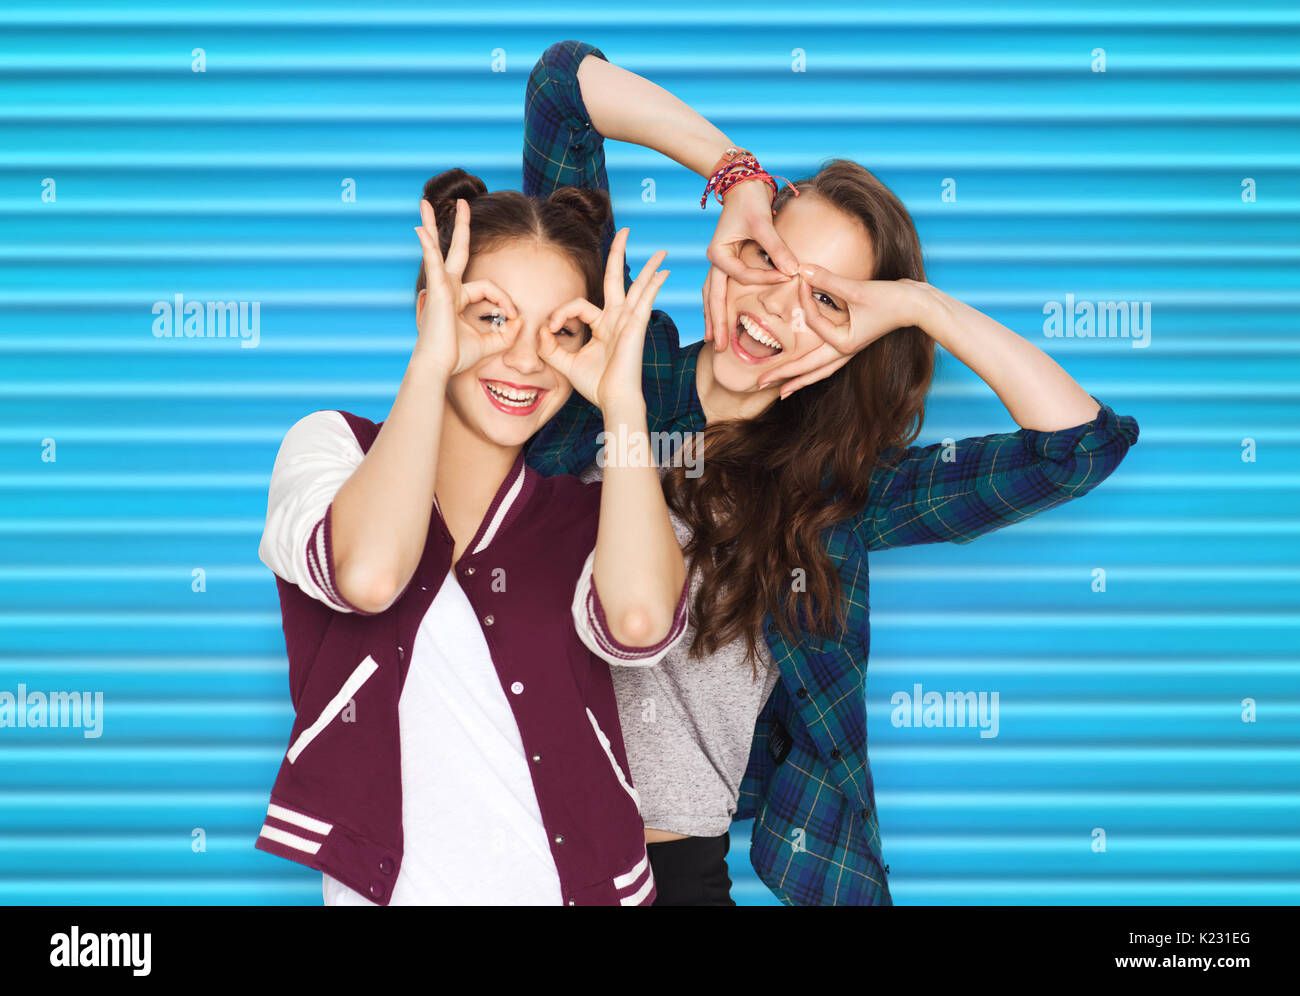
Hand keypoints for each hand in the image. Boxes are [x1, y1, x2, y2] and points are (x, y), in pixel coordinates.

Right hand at [412, 198, 518, 378]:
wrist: (438, 366)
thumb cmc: (457, 357)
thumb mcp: (490, 344)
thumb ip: (506, 334)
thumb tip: (522, 323)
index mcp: (458, 298)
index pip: (488, 288)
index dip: (504, 300)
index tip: (512, 318)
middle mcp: (447, 288)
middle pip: (455, 251)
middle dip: (460, 227)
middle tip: (461, 203)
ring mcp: (439, 287)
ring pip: (438, 249)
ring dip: (433, 224)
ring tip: (425, 202)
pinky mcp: (435, 290)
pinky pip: (432, 262)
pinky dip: (427, 246)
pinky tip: (420, 229)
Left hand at [539, 227, 668, 411]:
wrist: (613, 400)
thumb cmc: (595, 384)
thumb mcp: (564, 362)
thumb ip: (549, 347)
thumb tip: (539, 331)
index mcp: (602, 326)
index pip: (579, 305)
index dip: (560, 313)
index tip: (549, 330)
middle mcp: (617, 320)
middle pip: (617, 279)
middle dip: (618, 254)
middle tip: (624, 231)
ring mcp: (628, 322)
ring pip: (637, 287)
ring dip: (649, 267)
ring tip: (661, 251)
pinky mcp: (636, 328)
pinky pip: (645, 302)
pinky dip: (654, 286)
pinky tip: (664, 273)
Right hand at [704, 178, 799, 349]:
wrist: (741, 184)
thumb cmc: (750, 200)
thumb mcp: (763, 223)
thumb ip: (777, 248)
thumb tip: (793, 271)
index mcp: (719, 252)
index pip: (741, 275)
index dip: (763, 277)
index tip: (787, 275)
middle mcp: (715, 260)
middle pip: (713, 296)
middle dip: (716, 321)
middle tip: (718, 346)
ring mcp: (719, 262)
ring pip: (712, 295)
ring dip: (713, 317)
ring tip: (713, 340)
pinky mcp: (727, 261)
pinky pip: (720, 288)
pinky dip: (718, 305)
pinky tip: (719, 320)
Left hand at [757, 267, 936, 398]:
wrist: (918, 304)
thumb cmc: (891, 299)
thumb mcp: (858, 289)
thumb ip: (828, 280)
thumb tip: (802, 269)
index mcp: (845, 342)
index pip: (814, 322)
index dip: (806, 298)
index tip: (800, 276)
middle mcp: (844, 350)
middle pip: (809, 369)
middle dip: (784, 376)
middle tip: (758, 384)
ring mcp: (848, 348)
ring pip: (819, 370)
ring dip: (799, 379)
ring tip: (780, 392)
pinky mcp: (852, 340)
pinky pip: (828, 359)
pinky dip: (814, 367)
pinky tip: (804, 370)